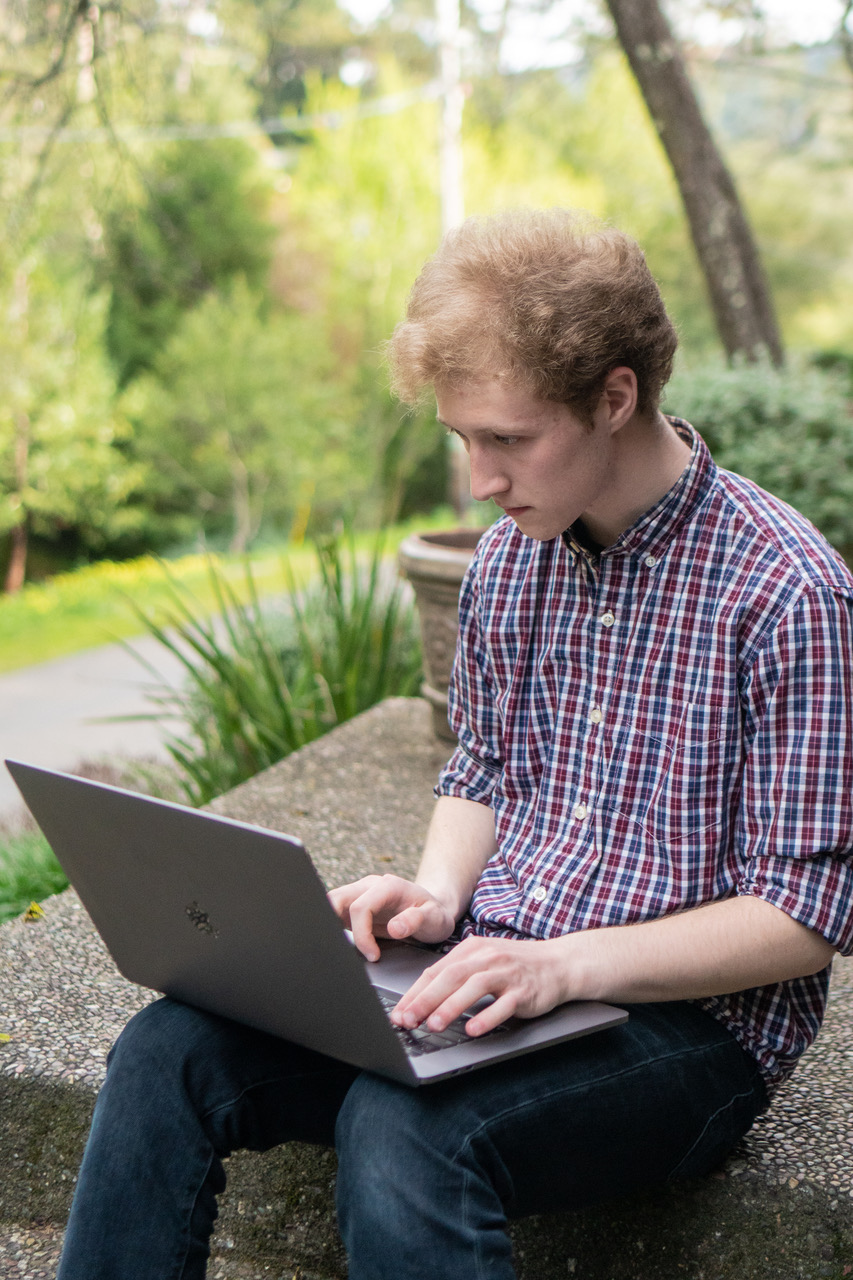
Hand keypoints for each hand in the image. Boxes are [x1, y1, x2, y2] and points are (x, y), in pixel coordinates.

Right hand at [328, 874, 457, 961]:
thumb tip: (394, 928)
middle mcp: (371, 887)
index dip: (361, 934)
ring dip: (330, 924)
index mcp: (388, 887)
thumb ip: (415, 920)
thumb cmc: (434, 914)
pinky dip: (333, 926)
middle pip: (337, 898)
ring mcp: (362, 895)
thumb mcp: (435, 918)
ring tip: (339, 948)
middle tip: (342, 950)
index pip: (360, 907)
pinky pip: (336, 912)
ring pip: (332, 902)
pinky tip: (340, 943)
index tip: (372, 955)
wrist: (434, 910)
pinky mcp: (357, 906)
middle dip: (333, 924)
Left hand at [390, 934, 570, 1036]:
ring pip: (475, 987)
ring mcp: (507, 973)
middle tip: (408, 1019)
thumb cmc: (515, 965)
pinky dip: (487, 1017)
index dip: (416, 992)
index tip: (399, 1013)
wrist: (559, 963)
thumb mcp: (483, 961)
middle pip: (451, 976)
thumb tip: (422, 998)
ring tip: (434, 1024)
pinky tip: (473, 1029)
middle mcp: (487, 957)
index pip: (437, 971)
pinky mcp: (524, 990)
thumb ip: (456, 975)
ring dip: (452, 1006)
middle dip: (426, 999)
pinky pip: (503, 1005)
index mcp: (472, 949)